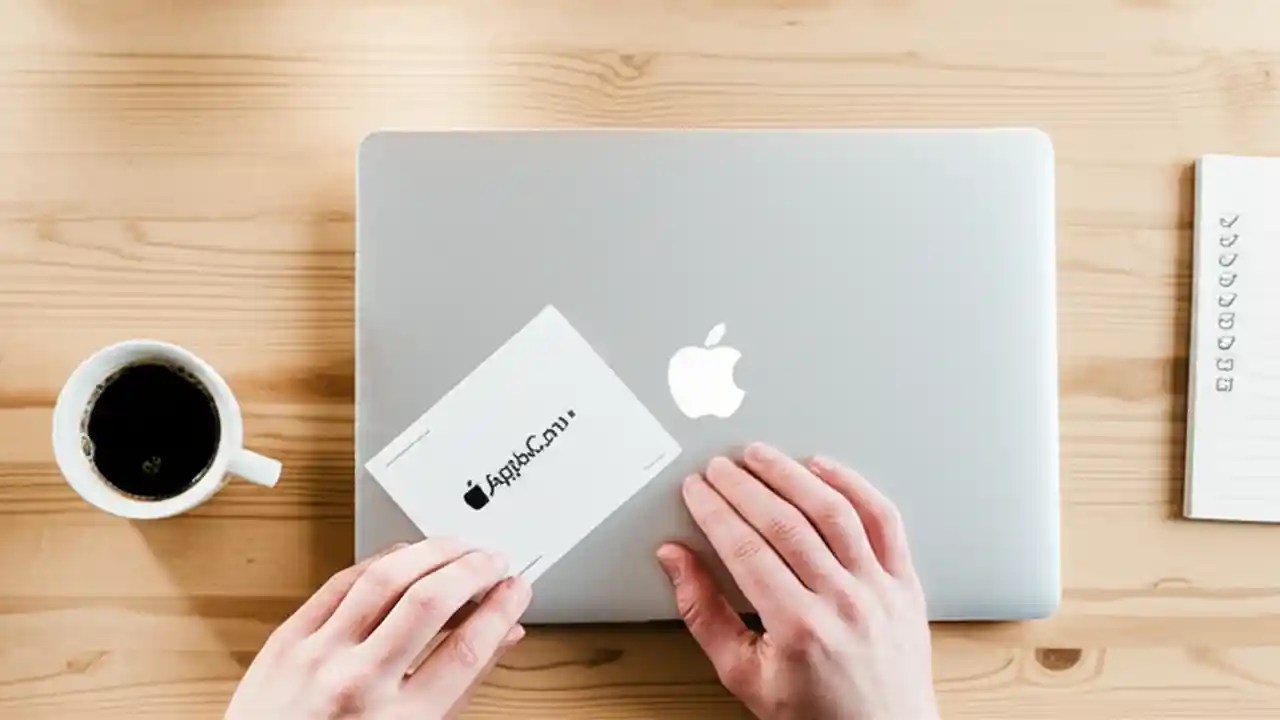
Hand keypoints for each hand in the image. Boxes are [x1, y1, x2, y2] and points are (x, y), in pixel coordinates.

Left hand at [227, 539, 531, 719]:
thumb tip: (501, 636)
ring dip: (433, 551)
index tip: (516, 590)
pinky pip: (342, 581)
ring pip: (385, 577)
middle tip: (494, 561)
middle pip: (431, 601)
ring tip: (458, 548)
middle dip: (474, 569)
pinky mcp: (287, 638)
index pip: (468, 648)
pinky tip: (407, 556)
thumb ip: (461, 687)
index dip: (502, 608)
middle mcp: (358, 685)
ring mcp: (318, 657)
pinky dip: (382, 560)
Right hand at [657, 443, 936, 719]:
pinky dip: (853, 486)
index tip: (697, 490)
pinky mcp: (905, 581)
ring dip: (791, 474)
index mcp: (799, 630)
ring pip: (833, 511)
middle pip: (785, 523)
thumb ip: (705, 613)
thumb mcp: (744, 676)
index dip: (715, 511)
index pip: (746, 549)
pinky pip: (882, 519)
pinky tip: (824, 468)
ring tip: (761, 456)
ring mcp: (879, 589)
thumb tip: (675, 559)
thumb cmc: (814, 714)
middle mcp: (843, 603)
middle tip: (719, 468)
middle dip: (743, 487)